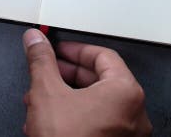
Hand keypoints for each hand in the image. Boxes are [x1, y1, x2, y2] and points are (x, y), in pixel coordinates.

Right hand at [22, 29, 151, 136]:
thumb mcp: (46, 93)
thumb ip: (41, 61)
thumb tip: (36, 42)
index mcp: (126, 92)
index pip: (102, 55)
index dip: (75, 50)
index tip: (58, 49)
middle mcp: (134, 113)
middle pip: (101, 79)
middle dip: (68, 74)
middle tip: (49, 70)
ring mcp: (128, 135)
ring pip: (98, 103)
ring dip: (68, 95)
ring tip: (43, 97)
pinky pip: (99, 122)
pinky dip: (78, 115)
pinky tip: (53, 119)